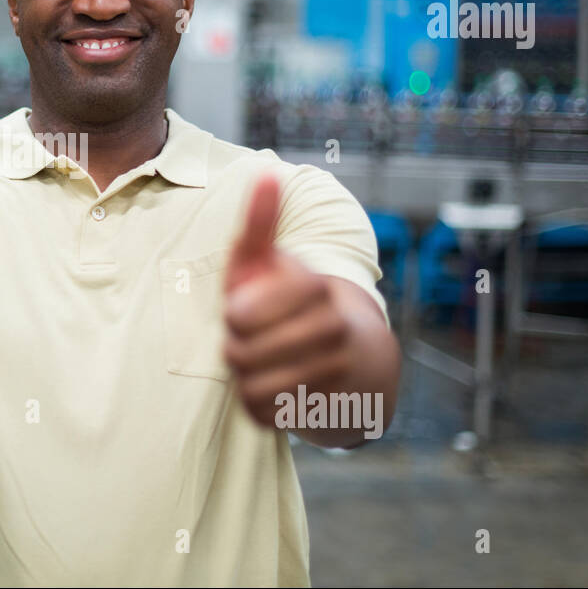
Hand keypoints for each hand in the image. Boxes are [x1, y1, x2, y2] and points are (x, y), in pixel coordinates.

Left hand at [223, 176, 352, 428]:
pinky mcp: (321, 413)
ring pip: (254, 386)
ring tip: (255, 358)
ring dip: (243, 373)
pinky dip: (255, 402)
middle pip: (244, 351)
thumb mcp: (270, 260)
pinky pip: (264, 415)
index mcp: (317, 291)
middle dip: (236, 344)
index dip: (239, 313)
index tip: (237, 309)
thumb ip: (260, 222)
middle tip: (244, 336)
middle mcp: (333, 334)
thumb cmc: (290, 299)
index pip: (251, 311)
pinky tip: (268, 382)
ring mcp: (331, 376)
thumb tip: (266, 173)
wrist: (351, 355)